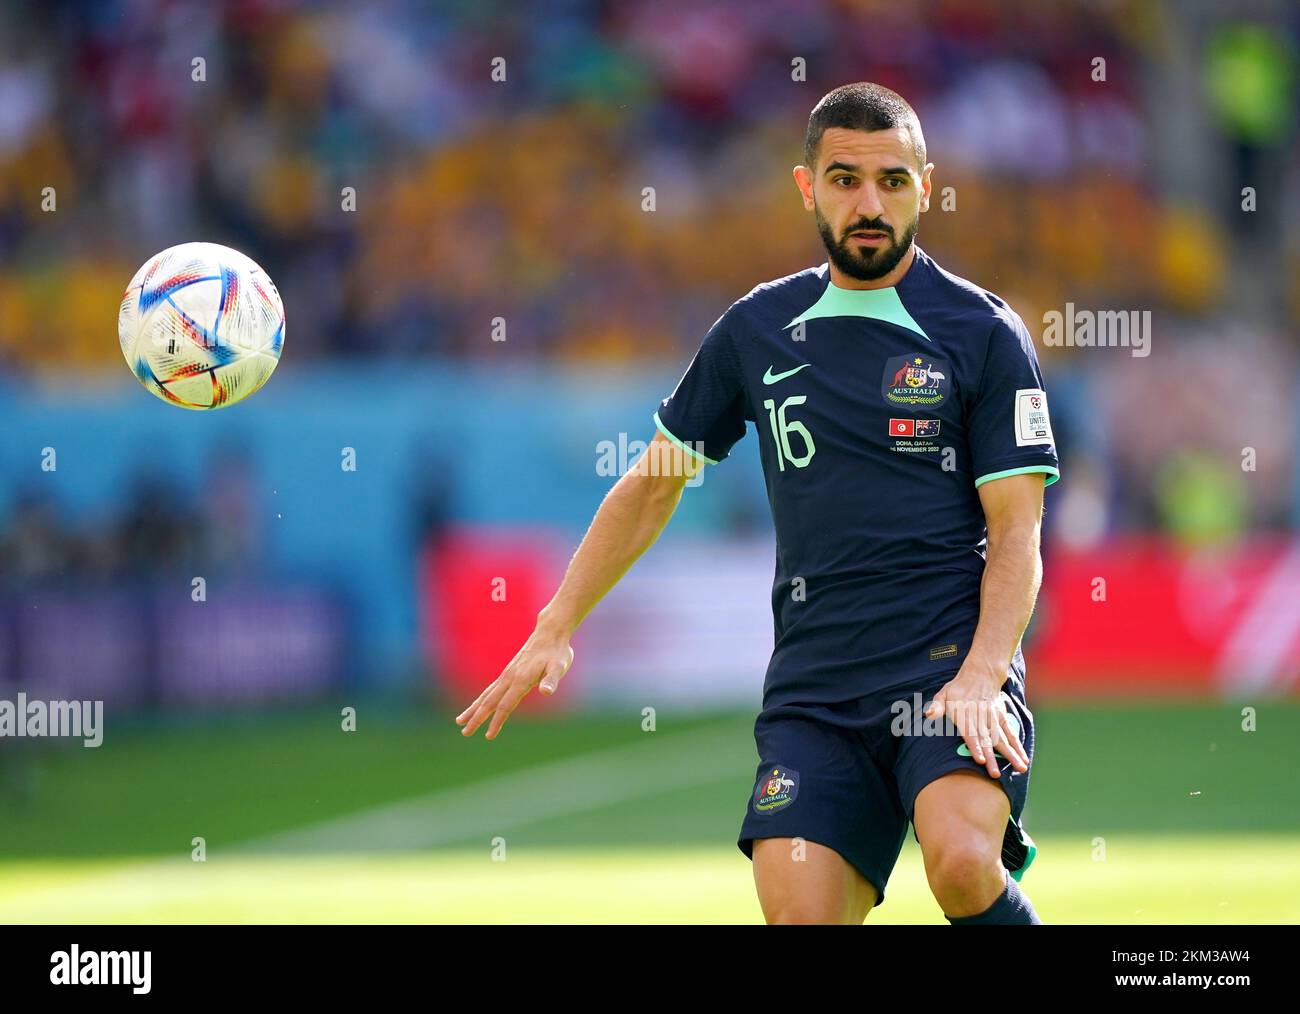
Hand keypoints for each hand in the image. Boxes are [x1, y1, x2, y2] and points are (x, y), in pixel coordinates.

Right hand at [455, 627, 573, 740]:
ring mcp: (507, 674)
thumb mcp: (559, 666)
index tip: (488, 736)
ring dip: (473, 709)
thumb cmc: (557, 652)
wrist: (549, 632)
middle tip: (465, 732)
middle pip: (490, 701)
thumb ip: (552, 680)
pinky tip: (478, 706)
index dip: (497, 721)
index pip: (506, 705)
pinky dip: (481, 699)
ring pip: (486, 695)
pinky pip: (491, 689)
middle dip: (476, 718)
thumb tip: (546, 692)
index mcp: (521, 679)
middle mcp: (510, 677)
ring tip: (460, 721)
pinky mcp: (508, 672)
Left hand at [923, 668, 1028, 778]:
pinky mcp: (1002, 717)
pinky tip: (1023, 758)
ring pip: (1002, 738)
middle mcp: (980, 717)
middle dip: (992, 758)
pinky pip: (1010, 732)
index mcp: (964, 714)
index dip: (975, 747)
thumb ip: (936, 706)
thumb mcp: (943, 694)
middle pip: (987, 740)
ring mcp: (993, 718)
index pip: (970, 733)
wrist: (981, 674)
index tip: (980, 760)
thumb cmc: (958, 689)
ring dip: (1010, 754)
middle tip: (995, 774)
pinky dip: (1017, 745)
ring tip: (1019, 768)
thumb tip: (928, 714)